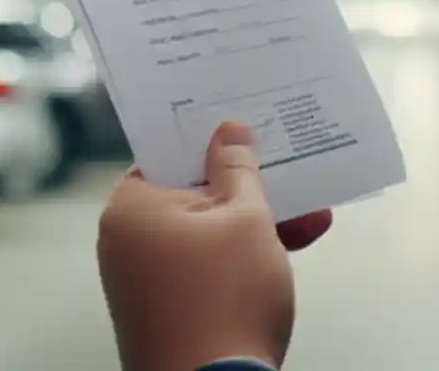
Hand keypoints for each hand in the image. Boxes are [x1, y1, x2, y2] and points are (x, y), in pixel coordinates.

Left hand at [98, 121, 332, 370]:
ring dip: (256, 225)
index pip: (168, 153)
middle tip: (294, 174)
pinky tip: (288, 251)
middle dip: (251, 189)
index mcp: (131, 208)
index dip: (211, 139)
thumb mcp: (246, 218)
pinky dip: (240, 257)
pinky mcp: (164, 309)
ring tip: (312, 220)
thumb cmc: (225, 297)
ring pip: (205, 232)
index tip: (249, 128)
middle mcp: (126, 241)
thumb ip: (238, 168)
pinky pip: (203, 265)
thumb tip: (227, 130)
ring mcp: (143, 280)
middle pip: (193, 193)